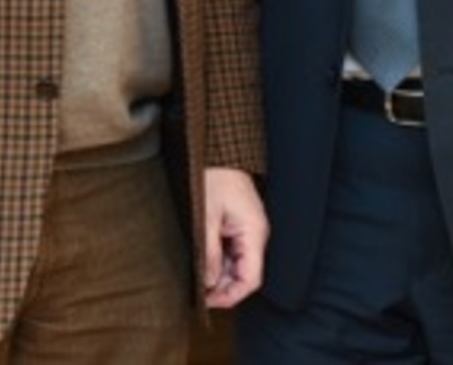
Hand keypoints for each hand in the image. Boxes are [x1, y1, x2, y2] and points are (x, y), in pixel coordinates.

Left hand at [201, 167, 267, 307]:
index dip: (230, 296)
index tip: (207, 300)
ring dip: (218, 275)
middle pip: (245, 275)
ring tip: (196, 277)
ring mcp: (249, 231)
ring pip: (238, 266)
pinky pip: (233, 253)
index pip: (251, 279)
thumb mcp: (206, 217)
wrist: (218, 153)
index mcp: (254, 233)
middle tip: (197, 292)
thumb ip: (208, 251)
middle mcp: (256, 235)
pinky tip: (202, 261)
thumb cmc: (213, 178)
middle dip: (222, 287)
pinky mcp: (241, 227)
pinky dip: (218, 261)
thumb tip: (208, 282)